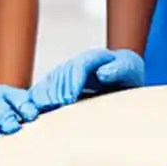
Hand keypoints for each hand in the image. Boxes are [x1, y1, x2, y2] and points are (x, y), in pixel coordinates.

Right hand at [29, 48, 144, 111]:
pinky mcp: (65, 82)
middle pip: (63, 72)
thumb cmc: (129, 75)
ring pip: (53, 78)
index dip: (72, 82)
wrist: (125, 78)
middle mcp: (81, 62)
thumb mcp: (131, 70)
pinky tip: (35, 107)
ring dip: (45, 93)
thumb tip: (103, 73)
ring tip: (39, 108)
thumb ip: (120, 69)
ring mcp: (71, 71)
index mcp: (97, 57)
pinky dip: (40, 95)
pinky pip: (48, 86)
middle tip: (51, 107)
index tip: (68, 99)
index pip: (81, 66)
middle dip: (56, 90)